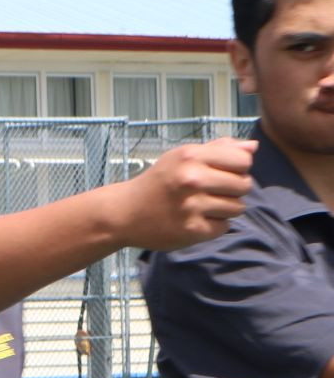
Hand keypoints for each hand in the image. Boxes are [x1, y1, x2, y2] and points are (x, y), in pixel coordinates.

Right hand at [117, 137, 254, 249]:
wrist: (124, 213)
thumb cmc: (158, 182)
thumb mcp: (181, 157)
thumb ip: (218, 149)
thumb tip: (253, 147)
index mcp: (190, 156)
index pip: (244, 161)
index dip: (237, 168)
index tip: (220, 173)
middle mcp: (192, 179)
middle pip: (244, 185)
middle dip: (233, 190)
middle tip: (210, 192)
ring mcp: (192, 205)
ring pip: (238, 208)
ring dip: (225, 209)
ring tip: (202, 207)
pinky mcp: (192, 229)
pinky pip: (224, 226)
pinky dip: (214, 225)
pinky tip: (196, 220)